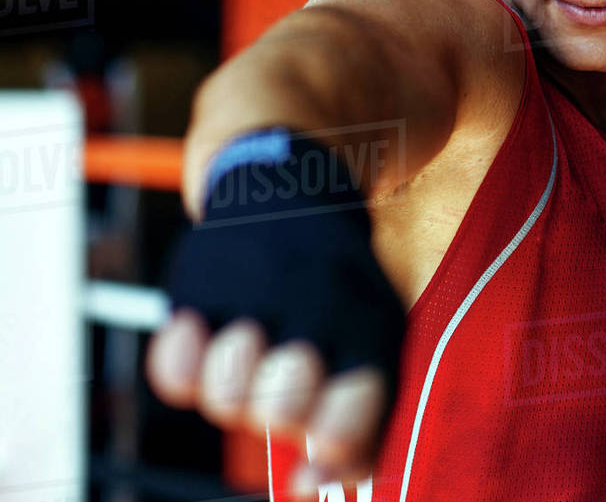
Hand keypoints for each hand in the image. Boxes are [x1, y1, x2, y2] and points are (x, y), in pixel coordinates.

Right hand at [146, 310, 388, 491]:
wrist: (292, 193)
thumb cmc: (338, 296)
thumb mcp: (372, 344)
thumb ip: (360, 429)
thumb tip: (309, 485)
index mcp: (368, 333)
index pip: (349, 421)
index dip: (330, 446)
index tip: (318, 441)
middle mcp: (315, 314)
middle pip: (278, 415)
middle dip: (275, 411)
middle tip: (280, 378)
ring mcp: (254, 299)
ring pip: (223, 398)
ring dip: (229, 388)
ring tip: (249, 349)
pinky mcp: (200, 289)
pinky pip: (172, 369)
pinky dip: (184, 360)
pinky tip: (208, 330)